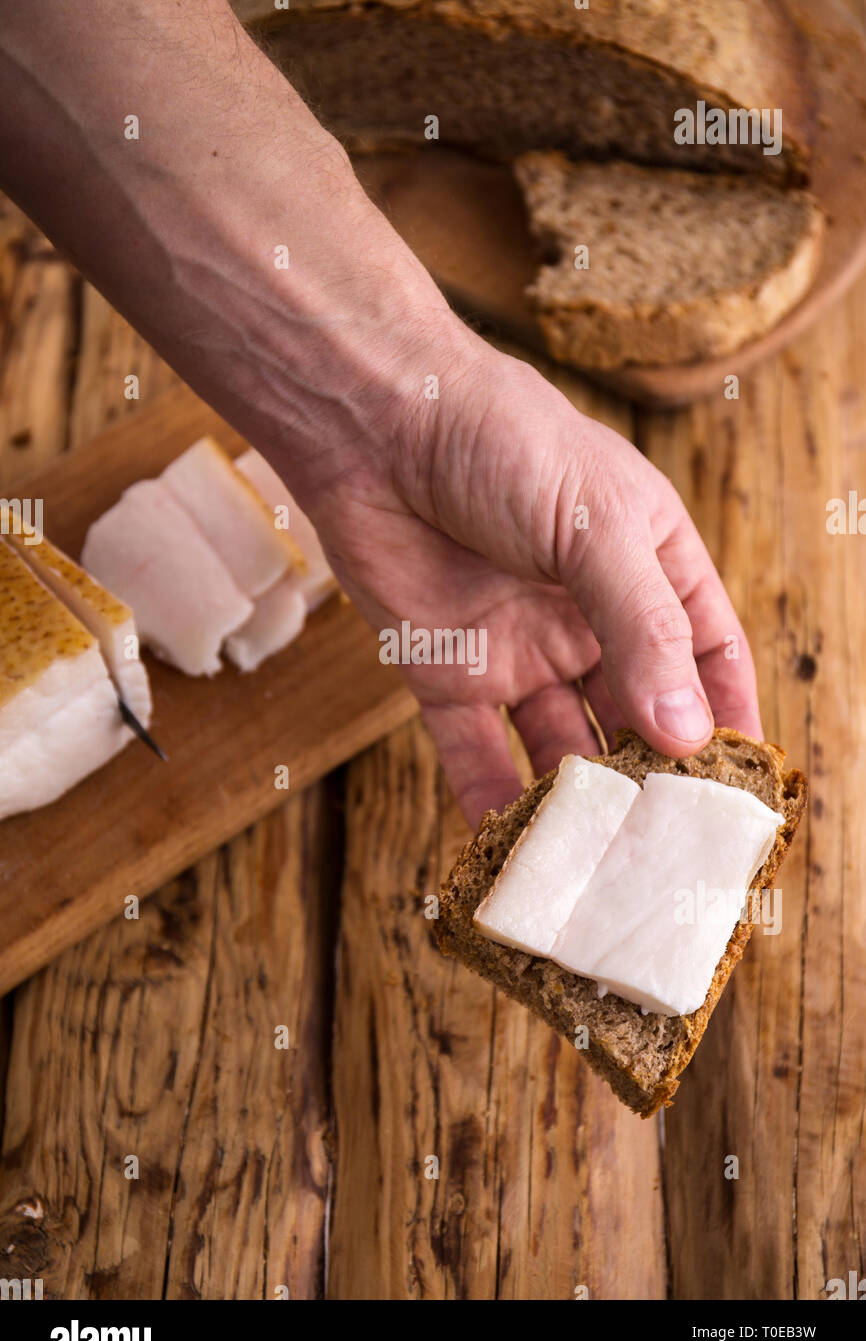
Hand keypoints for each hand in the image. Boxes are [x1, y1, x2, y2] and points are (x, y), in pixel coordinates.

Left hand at [302, 331, 761, 826]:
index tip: (740, 787)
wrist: (376, 423)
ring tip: (597, 867)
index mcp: (644, 567)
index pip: (705, 654)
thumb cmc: (502, 442)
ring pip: (559, 746)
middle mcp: (586, 618)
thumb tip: (688, 733)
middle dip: (652, 779)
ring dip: (577, 804)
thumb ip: (642, 627)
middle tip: (667, 849)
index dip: (725, 715)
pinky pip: (474, 752)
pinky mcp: (447, 672)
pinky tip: (512, 853)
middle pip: (635, 714)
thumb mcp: (596, 526)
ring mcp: (519, 649)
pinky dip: (491, 801)